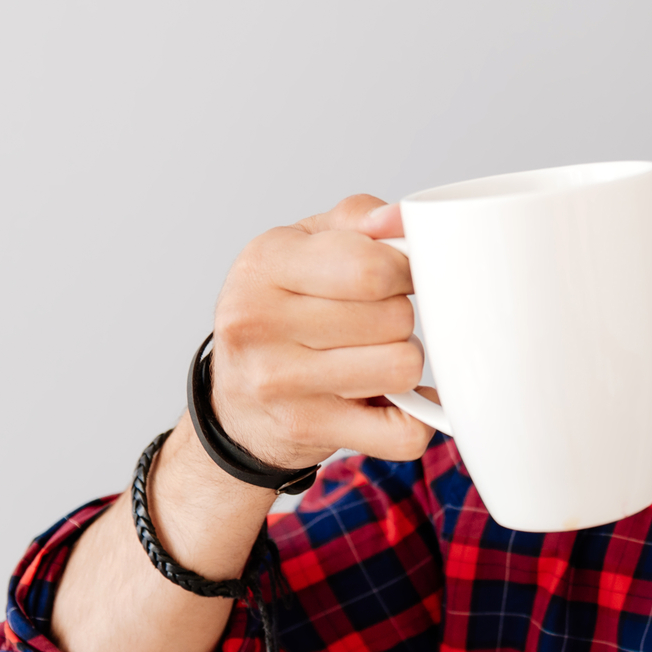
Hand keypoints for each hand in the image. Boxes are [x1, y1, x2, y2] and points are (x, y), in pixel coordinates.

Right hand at [207, 194, 436, 467]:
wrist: (237, 402)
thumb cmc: (282, 311)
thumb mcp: (305, 246)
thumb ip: (361, 218)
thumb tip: (401, 220)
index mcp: (264, 263)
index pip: (371, 268)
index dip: (405, 271)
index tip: (397, 278)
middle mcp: (258, 322)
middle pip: (396, 317)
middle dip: (402, 319)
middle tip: (373, 325)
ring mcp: (276, 382)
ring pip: (403, 368)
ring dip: (404, 364)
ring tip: (373, 358)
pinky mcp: (304, 430)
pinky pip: (403, 432)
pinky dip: (414, 420)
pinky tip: (389, 403)